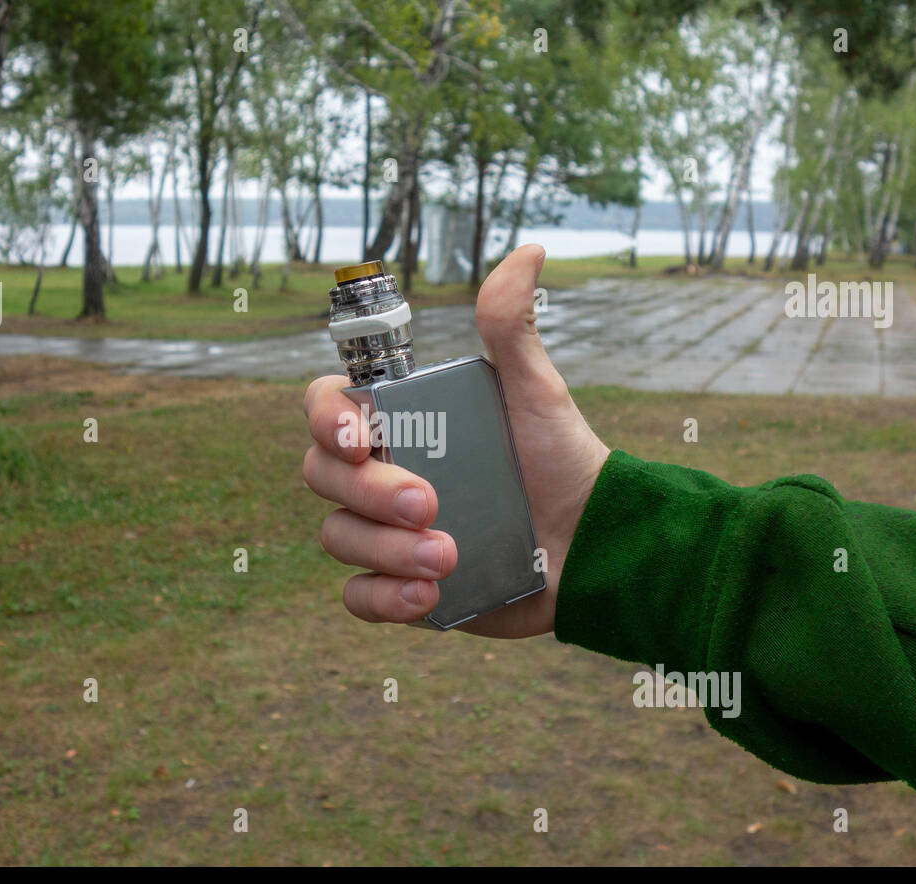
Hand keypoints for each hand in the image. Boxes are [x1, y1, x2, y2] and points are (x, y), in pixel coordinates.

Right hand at [302, 244, 609, 637]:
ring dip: (385, 550)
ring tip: (448, 556)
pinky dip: (383, 599)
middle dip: (369, 491)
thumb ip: (512, 325)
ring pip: (338, 537)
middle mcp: (380, 474)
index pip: (325, 409)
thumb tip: (528, 251)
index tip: (360, 436)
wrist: (592, 545)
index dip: (325, 420)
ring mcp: (386, 534)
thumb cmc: (562, 461)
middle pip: (323, 476)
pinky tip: (428, 596)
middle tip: (432, 502)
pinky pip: (357, 597)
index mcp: (399, 422)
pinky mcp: (400, 587)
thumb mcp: (536, 391)